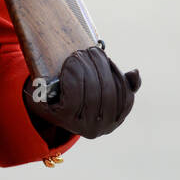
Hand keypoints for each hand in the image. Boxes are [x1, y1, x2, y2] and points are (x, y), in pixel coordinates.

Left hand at [23, 46, 140, 139]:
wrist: (45, 105)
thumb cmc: (77, 94)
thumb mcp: (100, 89)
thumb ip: (122, 84)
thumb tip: (135, 73)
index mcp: (114, 121)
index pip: (125, 97)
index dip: (118, 76)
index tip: (107, 58)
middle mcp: (100, 128)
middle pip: (108, 93)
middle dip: (101, 67)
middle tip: (91, 50)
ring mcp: (82, 126)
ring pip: (92, 93)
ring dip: (87, 69)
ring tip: (80, 54)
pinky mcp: (64, 118)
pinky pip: (74, 96)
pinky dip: (74, 77)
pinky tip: (70, 65)